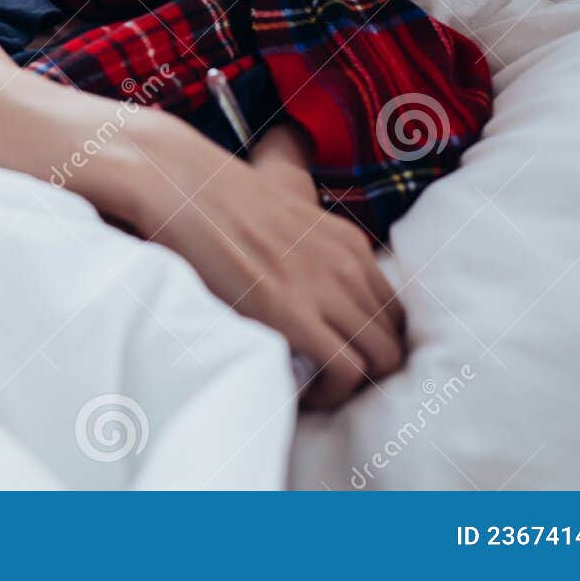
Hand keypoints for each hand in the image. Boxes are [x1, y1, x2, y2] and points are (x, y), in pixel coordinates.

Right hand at [131, 128, 405, 410]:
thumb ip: (312, 254)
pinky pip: (347, 370)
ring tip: (312, 388)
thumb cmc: (222, 209)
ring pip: (381, 359)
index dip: (370, 344)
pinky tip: (301, 391)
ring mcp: (326, 288)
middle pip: (394, 340)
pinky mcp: (294, 313)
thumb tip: (310, 295)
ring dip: (352, 386)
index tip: (336, 357)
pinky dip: (332, 393)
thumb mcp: (288, 221)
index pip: (393, 313)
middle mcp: (349, 265)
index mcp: (350, 244)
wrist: (185, 187)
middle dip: (367, 372)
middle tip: (326, 381)